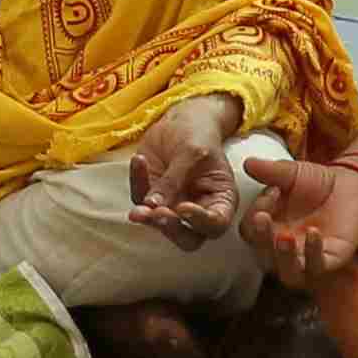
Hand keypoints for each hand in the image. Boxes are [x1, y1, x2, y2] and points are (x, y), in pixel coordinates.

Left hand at [124, 93, 244, 238]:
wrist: (182, 119)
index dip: (200, 222)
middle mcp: (198, 210)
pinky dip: (137, 183)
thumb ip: (175, 179)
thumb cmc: (198, 134)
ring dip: (148, 217)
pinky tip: (139, 161)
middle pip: (188, 238)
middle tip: (158, 215)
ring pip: (159, 224)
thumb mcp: (192, 152)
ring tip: (138, 210)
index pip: (215, 224)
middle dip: (171, 229)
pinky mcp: (151, 196)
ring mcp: (173, 205)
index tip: (184, 208)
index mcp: (221, 201)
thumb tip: (152, 206)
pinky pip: (140, 197)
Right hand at [244, 154, 357, 284]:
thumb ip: (270, 172)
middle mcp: (284, 249)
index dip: (254, 216)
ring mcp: (307, 258)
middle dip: (261, 240)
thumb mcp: (291, 174)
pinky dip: (314, 253)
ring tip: (284, 237)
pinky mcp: (332, 259)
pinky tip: (313, 233)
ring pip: (289, 273)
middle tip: (262, 218)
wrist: (352, 184)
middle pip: (264, 257)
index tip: (272, 192)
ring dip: (283, 257)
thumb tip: (248, 163)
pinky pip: (319, 266)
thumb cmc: (317, 182)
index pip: (250, 232)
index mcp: (269, 230)